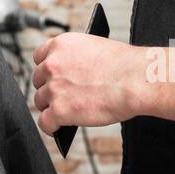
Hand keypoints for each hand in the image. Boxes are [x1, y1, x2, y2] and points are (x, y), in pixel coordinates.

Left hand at [32, 33, 146, 134]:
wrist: (135, 80)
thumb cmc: (124, 65)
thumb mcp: (94, 49)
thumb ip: (76, 59)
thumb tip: (71, 76)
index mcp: (61, 45)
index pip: (39, 57)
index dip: (46, 69)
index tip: (50, 77)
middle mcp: (52, 64)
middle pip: (38, 81)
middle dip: (48, 88)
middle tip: (60, 97)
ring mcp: (54, 88)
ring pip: (40, 101)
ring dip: (50, 107)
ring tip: (60, 114)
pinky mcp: (59, 110)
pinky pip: (45, 123)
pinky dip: (51, 127)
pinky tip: (57, 128)